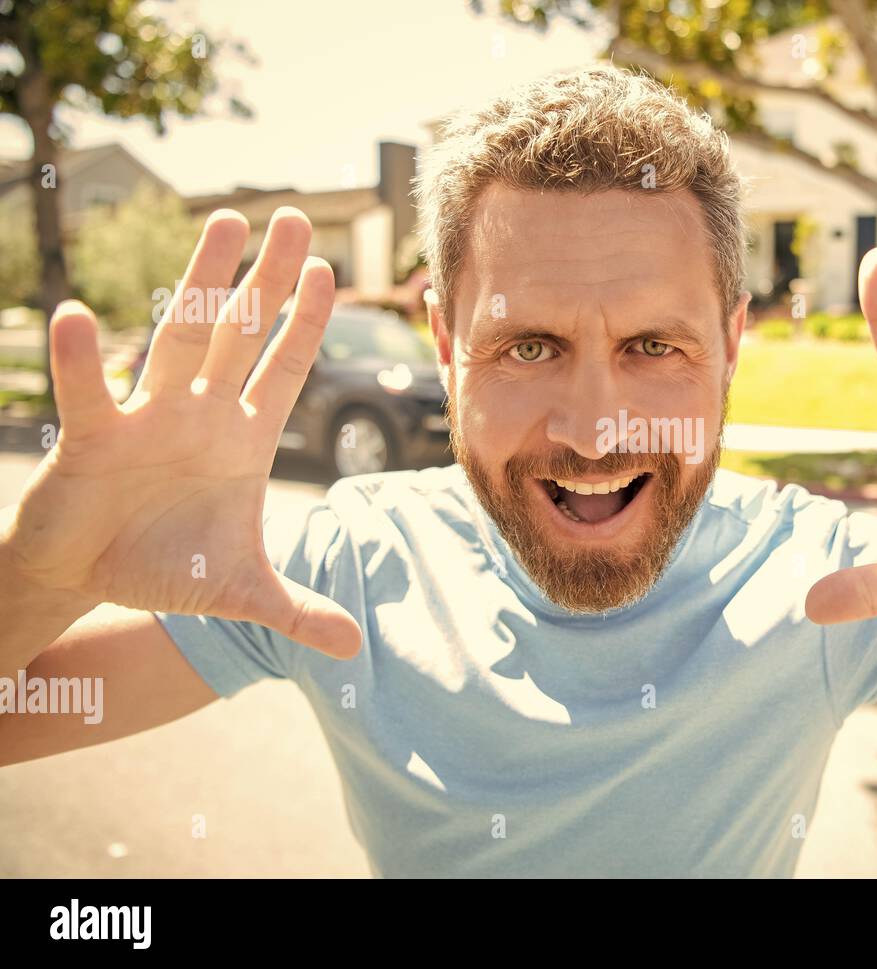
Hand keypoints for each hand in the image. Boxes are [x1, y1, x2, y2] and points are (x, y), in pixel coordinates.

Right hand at [0, 208, 361, 657]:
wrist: (92, 578)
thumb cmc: (168, 566)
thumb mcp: (241, 592)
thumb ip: (297, 612)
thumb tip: (354, 648)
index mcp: (243, 437)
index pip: (285, 368)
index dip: (306, 323)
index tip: (329, 272)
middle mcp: (200, 413)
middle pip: (241, 333)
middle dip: (265, 279)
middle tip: (290, 217)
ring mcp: (148, 417)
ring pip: (178, 338)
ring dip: (201, 284)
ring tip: (221, 226)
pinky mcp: (93, 439)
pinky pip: (92, 394)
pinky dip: (86, 362)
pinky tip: (79, 318)